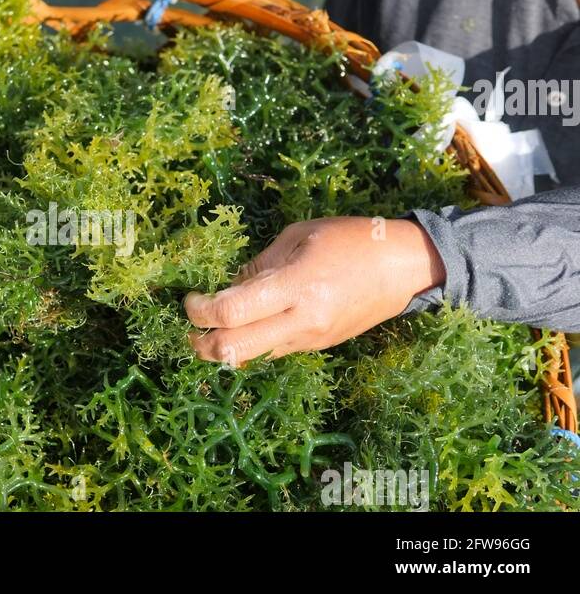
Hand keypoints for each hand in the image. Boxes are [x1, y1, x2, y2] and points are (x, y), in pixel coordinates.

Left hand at [185, 217, 445, 366]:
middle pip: (233, 350)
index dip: (199, 311)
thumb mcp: (299, 236)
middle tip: (189, 328)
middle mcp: (301, 320)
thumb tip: (226, 285)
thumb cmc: (351, 239)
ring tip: (209, 329)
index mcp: (296, 285)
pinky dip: (248, 345)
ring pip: (250, 358)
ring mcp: (309, 339)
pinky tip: (242, 329)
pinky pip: (271, 352)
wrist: (405, 268)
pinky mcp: (316, 347)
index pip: (231, 312)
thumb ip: (259, 264)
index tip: (189, 300)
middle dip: (200, 344)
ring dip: (222, 349)